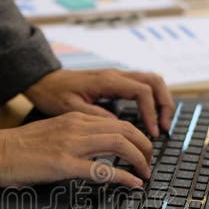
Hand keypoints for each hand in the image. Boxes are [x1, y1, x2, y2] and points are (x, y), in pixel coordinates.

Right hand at [0, 112, 152, 187]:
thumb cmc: (19, 147)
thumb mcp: (53, 132)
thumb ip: (75, 137)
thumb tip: (96, 153)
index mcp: (75, 118)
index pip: (117, 122)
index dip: (137, 136)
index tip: (142, 151)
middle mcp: (77, 126)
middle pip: (126, 130)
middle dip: (145, 147)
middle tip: (149, 163)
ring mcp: (72, 145)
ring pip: (120, 145)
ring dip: (139, 160)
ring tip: (145, 174)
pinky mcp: (64, 164)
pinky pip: (103, 169)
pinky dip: (124, 177)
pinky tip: (133, 184)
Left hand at [23, 68, 173, 136]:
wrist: (43, 81)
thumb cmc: (53, 94)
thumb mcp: (70, 108)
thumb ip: (95, 116)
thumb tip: (118, 127)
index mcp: (107, 81)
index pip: (142, 91)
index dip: (151, 112)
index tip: (152, 133)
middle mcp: (116, 75)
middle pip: (155, 81)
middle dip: (165, 104)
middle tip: (165, 128)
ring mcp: (117, 78)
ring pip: (152, 82)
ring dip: (161, 101)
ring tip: (162, 125)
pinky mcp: (116, 83)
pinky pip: (142, 87)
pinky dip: (152, 101)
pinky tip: (150, 118)